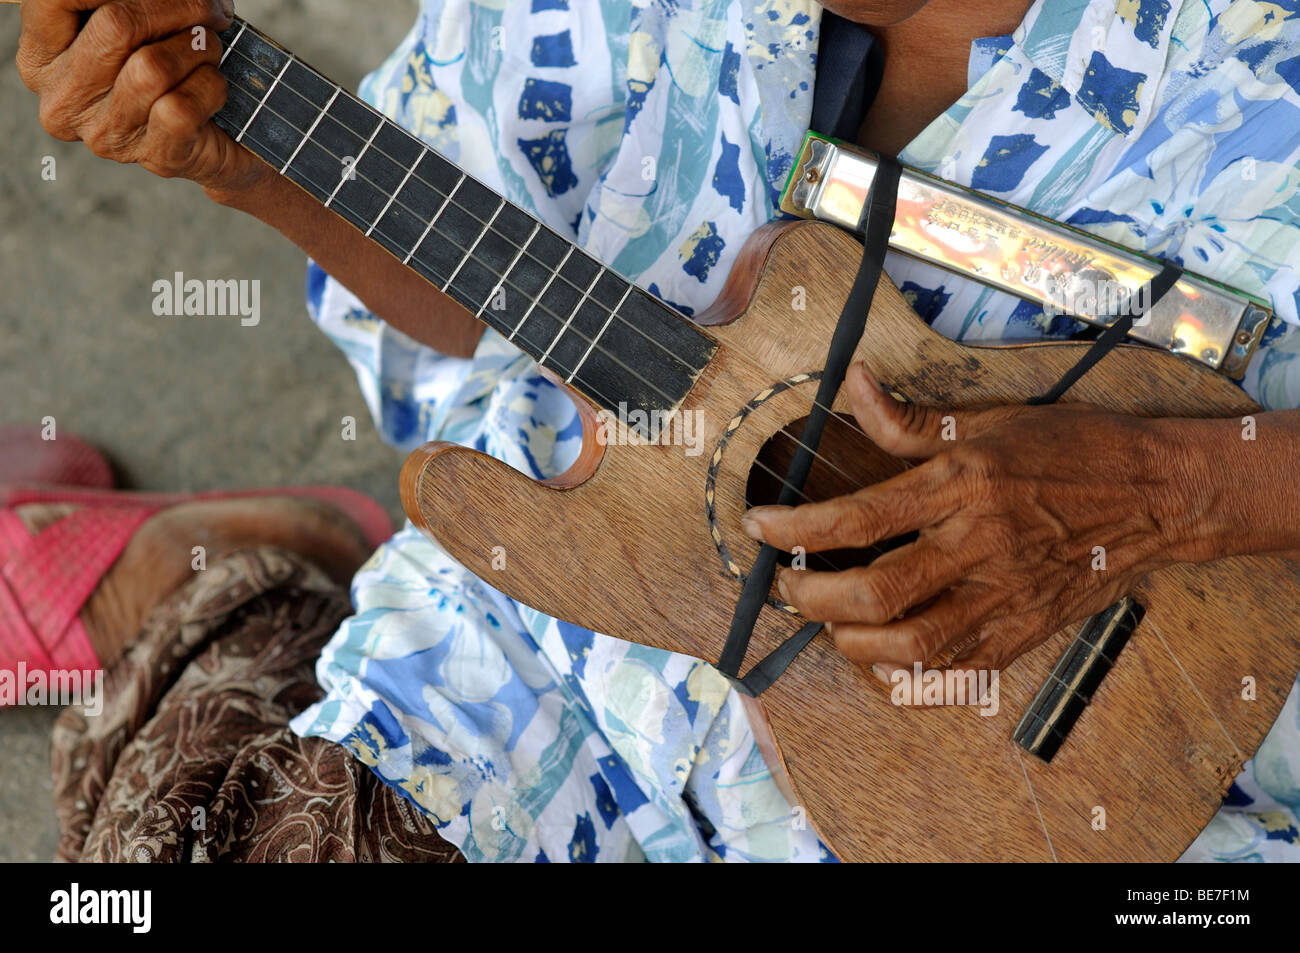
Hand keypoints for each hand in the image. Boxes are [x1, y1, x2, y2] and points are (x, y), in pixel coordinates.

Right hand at [16, 0, 262, 192]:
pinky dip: (211, 84)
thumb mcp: (140, 21)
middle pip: (116, 25)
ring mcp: (106, 135)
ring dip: (198, 47)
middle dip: (176, 7)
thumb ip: (135, 1)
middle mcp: (64, 100)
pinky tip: (212, 84)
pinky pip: (182, 106)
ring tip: (208, 48)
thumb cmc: (171, 62)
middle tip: (207, 10)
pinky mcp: (155, 157)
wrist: (223, 136)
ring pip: (153, 67)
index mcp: (42, 56)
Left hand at [742, 363, 1213, 679]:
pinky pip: (957, 675)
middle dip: (812, 598)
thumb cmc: (1073, 448)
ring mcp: (1004, 595)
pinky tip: (884, 663)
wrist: (1159, 494)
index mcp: (964, 485)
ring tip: (832, 623)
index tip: (759, 528)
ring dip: (853, 644)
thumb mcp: (989, 419)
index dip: (796, 528)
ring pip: (912, 646)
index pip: (859, 517)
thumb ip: (910, 419)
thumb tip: (850, 383)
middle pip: (876, 593)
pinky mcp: (1025, 632)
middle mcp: (979, 544)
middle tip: (786, 588)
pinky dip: (909, 680)